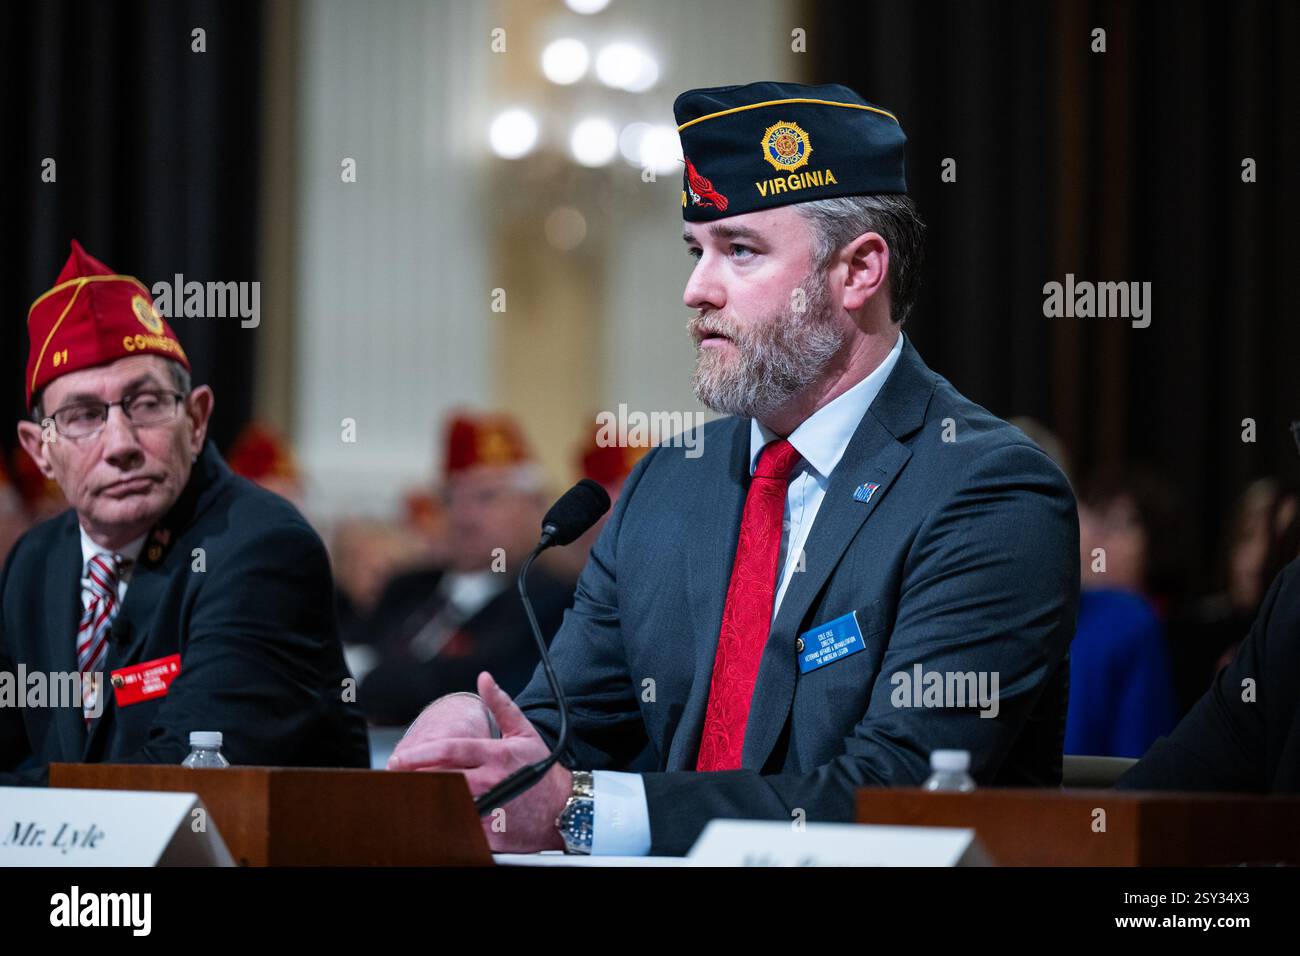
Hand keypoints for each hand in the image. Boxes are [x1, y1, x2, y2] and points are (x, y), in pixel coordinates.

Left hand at [387, 671, 570, 852]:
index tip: (399, 758)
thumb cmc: (541, 768)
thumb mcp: (524, 731)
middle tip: (397, 774)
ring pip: (447, 802)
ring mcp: (490, 808)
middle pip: (442, 777)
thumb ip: (501, 704)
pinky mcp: (490, 832)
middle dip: (414, 775)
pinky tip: (431, 813)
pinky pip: (459, 824)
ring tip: (408, 791)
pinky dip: (444, 817)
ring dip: (426, 796)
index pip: (451, 751)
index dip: (420, 754)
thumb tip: (484, 679)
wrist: (563, 807)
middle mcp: (491, 781)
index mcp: (496, 755)